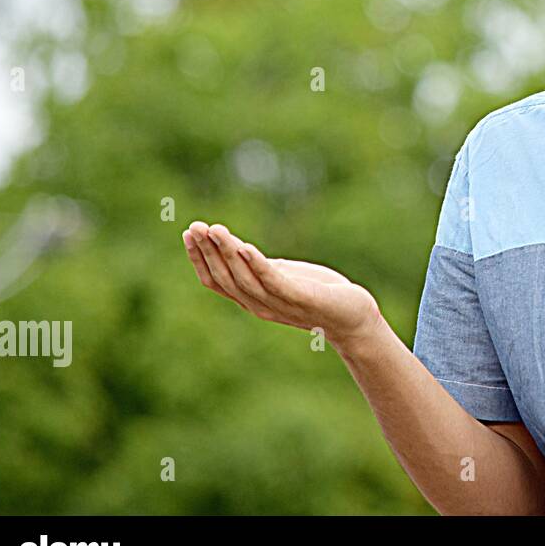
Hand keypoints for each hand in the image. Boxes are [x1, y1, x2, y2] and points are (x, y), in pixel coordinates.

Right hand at [182, 221, 381, 346]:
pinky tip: (245, 247)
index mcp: (254, 299)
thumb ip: (263, 268)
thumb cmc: (320, 294)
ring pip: (244, 279)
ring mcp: (280, 304)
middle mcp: (261, 305)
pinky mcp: (301, 299)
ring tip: (215, 230)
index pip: (217, 281)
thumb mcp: (285, 277)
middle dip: (208, 251)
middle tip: (194, 227)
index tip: (189, 233)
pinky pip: (274, 282)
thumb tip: (238, 249)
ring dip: (227, 253)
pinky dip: (257, 265)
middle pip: (226, 278)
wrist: (355, 319)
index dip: (200, 258)